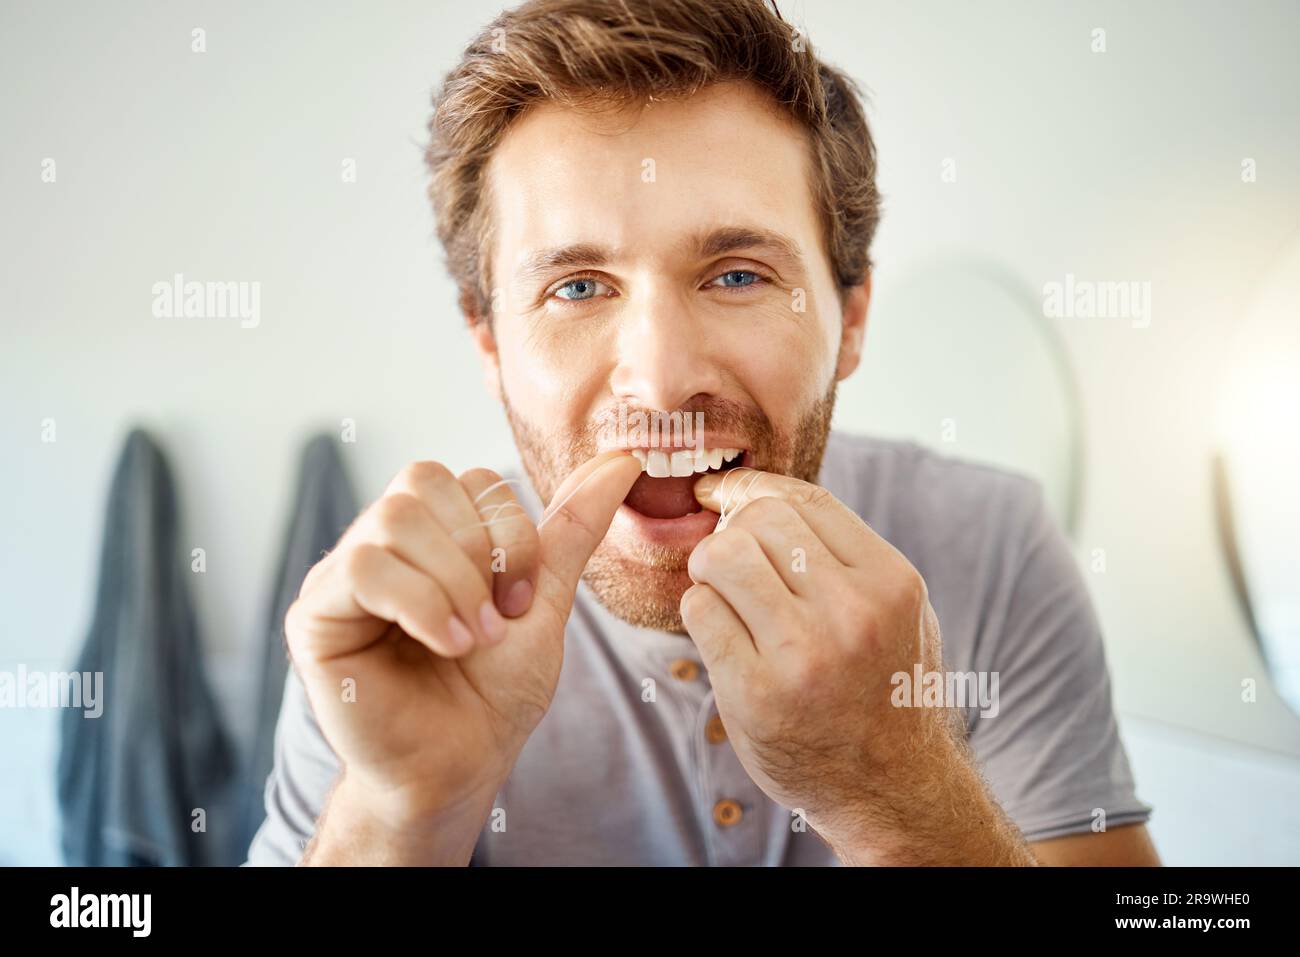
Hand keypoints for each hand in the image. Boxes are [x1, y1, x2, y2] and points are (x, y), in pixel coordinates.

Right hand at [285, 450, 640, 826]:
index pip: (468, 479)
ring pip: (394, 519)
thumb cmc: (493, 693)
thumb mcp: (543, 600)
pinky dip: (420, 603)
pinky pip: (363, 567)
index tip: (521, 601)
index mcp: (430, 535)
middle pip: (423, 480)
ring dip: (453, 582)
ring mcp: (342, 576)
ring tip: (472, 640)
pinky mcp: (314, 614)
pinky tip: (446, 644)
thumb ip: (572, 528)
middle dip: (480, 549)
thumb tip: (621, 459)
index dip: (508, 531)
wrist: (457, 768)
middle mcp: (381, 544)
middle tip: (498, 617)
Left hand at [681, 469, 967, 855]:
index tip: (724, 494)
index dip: (752, 488)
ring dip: (711, 571)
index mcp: (890, 582)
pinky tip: (723, 635)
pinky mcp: (755, 693)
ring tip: (728, 598)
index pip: (805, 500)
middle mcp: (852, 613)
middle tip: (735, 567)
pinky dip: (701, 613)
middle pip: (758, 521)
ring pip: (721, 557)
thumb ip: (845, 554)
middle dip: (733, 533)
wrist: (890, 787)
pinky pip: (699, 611)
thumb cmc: (884, 686)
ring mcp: (802, 654)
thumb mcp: (897, 611)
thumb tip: (755, 492)